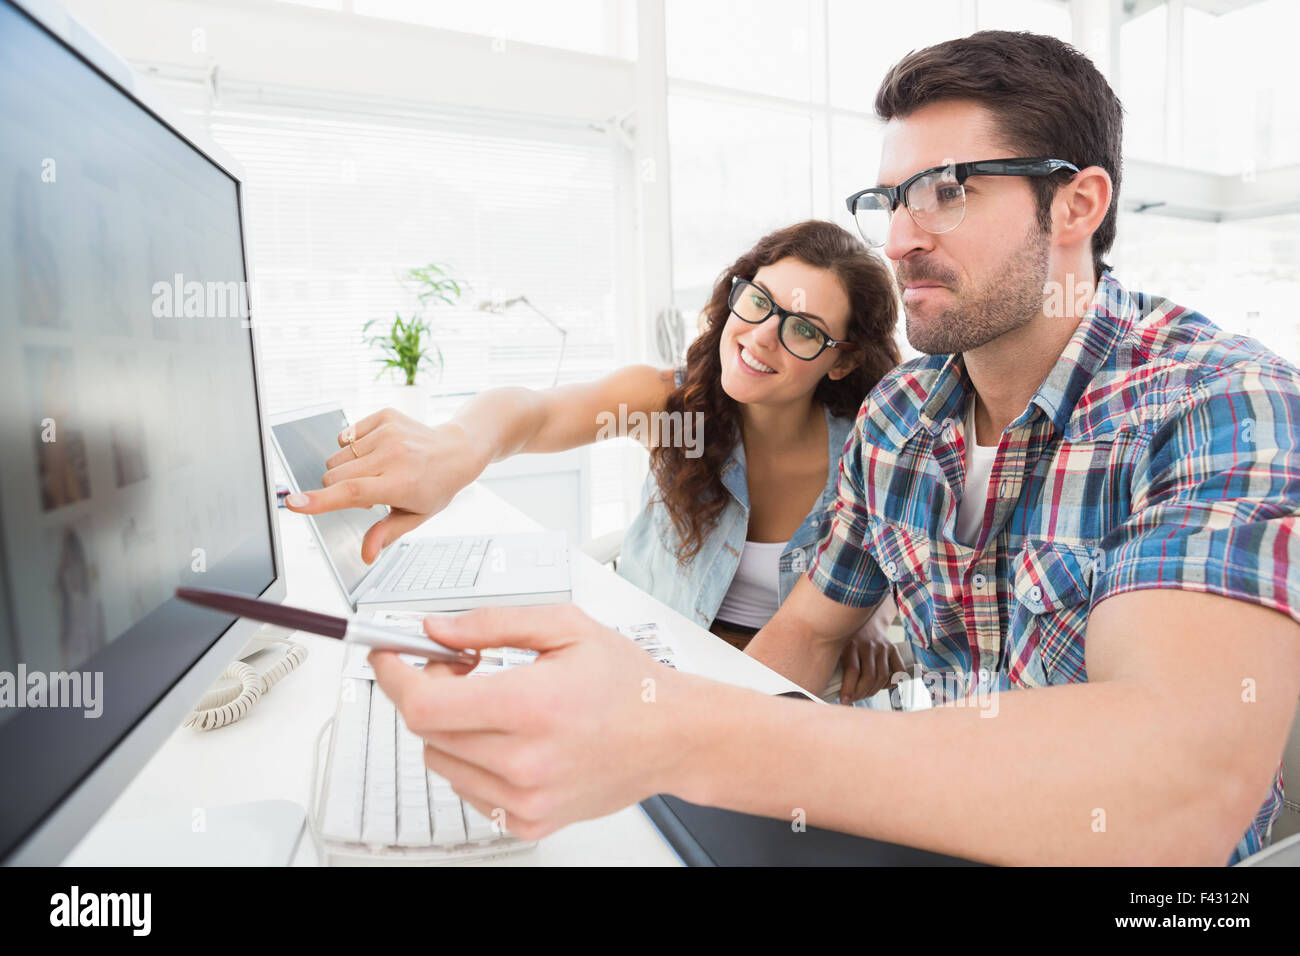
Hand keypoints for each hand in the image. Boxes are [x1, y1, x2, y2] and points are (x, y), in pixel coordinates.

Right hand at [284, 408, 485, 563]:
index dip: (319, 500)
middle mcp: (393, 455)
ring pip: (336, 456)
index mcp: (400, 484)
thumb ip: (386, 533)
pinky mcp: (385, 416)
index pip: (352, 492)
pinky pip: (346, 435)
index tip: (293, 503)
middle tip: (370, 491)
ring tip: (376, 472)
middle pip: (334, 475)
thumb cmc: (435, 487)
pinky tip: (378, 453)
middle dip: (338, 488)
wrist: (457, 450)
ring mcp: (388, 432)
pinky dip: (354, 448)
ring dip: (347, 468)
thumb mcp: (415, 516)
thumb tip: (366, 555)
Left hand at [369, 604, 694, 840]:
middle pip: (427, 731)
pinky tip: (510, 738)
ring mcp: (526, 797)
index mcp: (532, 705)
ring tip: (493, 703)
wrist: (672, 737)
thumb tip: (437, 630)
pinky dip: (473, 760)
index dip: (395, 676)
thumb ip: (491, 623)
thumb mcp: (565, 628)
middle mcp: (525, 760)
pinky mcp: (529, 820)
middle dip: (428, 691)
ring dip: (450, 728)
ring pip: (441, 761)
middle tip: (457, 667)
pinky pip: (468, 790)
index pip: (426, 703)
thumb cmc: (627, 682)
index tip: (388, 655)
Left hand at [838, 614, 903, 704]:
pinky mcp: (892, 648)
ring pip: (882, 677)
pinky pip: (898, 670)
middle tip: (853, 699)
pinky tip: (882, 686)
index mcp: (851, 643)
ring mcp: (882, 646)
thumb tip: (826, 688)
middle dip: (861, 694)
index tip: (844, 701)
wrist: (863, 616)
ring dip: (873, 691)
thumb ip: (833, 662)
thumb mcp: (836, 644)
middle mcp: (868, 645)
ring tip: (864, 694)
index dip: (849, 689)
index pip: (853, 671)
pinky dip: (892, 682)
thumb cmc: (845, 636)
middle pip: (869, 677)